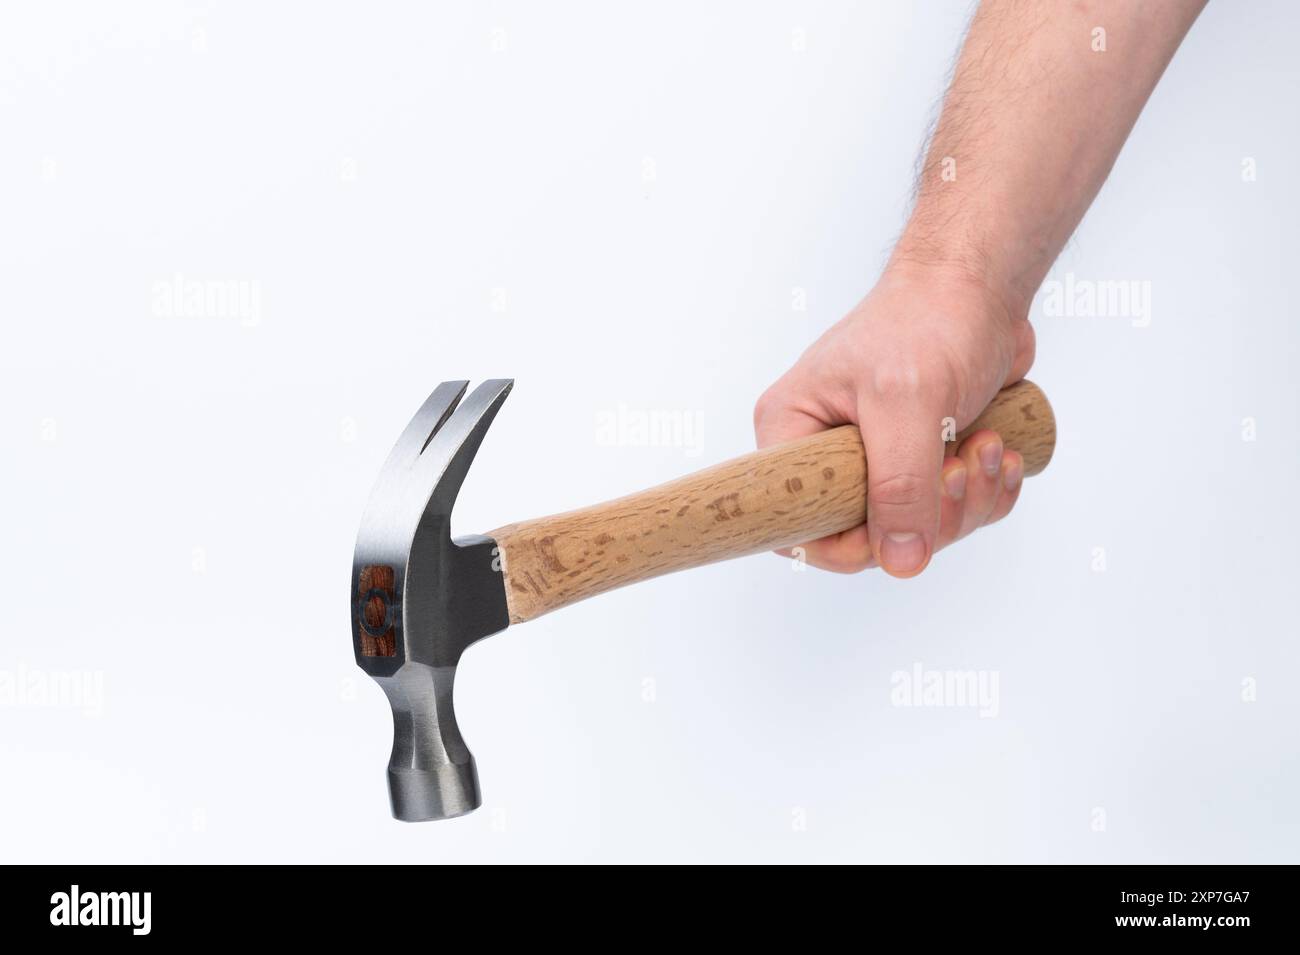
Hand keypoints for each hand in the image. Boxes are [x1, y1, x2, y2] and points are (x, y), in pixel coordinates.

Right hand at [753, 264, 1035, 575]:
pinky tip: (1000, 452)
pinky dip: (986, 492)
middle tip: (961, 465)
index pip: (795, 526)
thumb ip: (899, 485)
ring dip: (968, 500)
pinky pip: (952, 511)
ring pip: (918, 530)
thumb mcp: (907, 402)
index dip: (849, 545)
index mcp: (792, 434)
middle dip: (930, 514)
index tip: (903, 525)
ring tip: (988, 446)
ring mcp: (876, 460)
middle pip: (867, 536)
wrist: (977, 285)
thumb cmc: (928, 320)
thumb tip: (899, 562)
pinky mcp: (921, 460)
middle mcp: (825, 454)